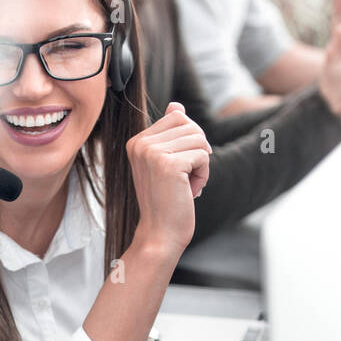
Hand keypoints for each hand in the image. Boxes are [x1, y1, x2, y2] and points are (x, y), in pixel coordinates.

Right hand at [126, 103, 211, 254]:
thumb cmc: (166, 202)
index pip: (178, 117)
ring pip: (199, 139)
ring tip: (186, 186)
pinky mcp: (169, 164)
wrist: (159, 235)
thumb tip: (176, 105)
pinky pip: (204, 155)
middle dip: (197, 152)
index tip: (178, 169)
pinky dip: (204, 175)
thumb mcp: (166, 163)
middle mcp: (141, 144)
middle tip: (184, 179)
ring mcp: (153, 153)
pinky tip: (190, 191)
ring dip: (201, 165)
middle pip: (190, 125)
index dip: (188, 142)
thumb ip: (170, 134)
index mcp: (137, 142)